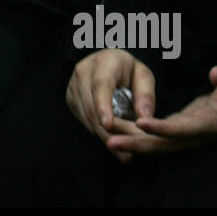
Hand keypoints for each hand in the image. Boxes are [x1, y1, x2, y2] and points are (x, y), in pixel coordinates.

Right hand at [65, 48, 156, 163]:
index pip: (101, 85)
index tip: (108, 125)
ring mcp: (73, 85)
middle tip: (127, 154)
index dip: (103, 105)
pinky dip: (97, 132)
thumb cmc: (128, 71)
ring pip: (86, 117)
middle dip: (108, 132)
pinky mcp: (70, 98)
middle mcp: (83, 71)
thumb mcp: (143, 76)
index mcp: (104, 62)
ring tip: (123, 153)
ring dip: (104, 136)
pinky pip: (83, 120)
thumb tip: (144, 118)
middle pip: (92, 106)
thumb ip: (146, 95)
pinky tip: (112, 140)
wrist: (108, 64)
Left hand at [105, 65, 216, 157]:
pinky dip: (136, 136)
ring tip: (105, 136)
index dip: (163, 128)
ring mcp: (186, 135)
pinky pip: (155, 138)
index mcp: (210, 124)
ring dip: (131, 140)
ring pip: (155, 143)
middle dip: (137, 142)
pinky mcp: (178, 131)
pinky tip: (116, 131)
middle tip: (110, 139)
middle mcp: (196, 135)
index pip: (183, 129)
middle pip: (163, 144)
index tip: (142, 122)